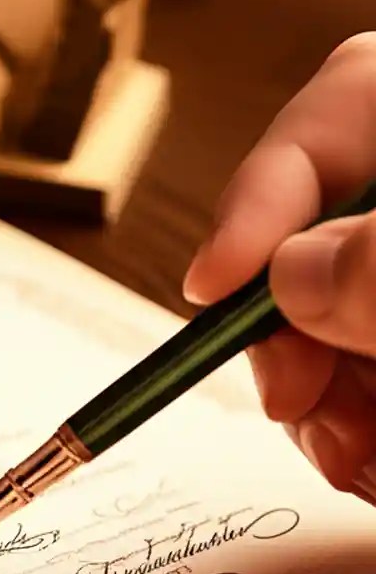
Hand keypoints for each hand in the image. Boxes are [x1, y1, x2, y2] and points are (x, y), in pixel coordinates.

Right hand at [183, 32, 375, 502]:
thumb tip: (289, 279)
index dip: (259, 198)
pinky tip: (368, 463)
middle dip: (287, 335)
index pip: (338, 110)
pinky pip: (358, 375)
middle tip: (294, 403)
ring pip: (332, 326)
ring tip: (353, 462)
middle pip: (320, 238)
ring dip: (322, 405)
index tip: (213, 288)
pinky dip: (353, 429)